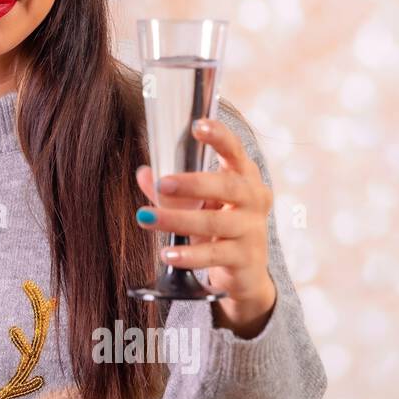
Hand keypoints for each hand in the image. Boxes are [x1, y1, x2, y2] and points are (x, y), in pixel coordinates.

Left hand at [135, 117, 277, 337]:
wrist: (246, 273)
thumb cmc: (219, 228)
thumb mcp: (197, 205)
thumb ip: (170, 191)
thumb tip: (144, 173)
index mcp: (244, 177)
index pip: (235, 151)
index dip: (219, 137)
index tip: (198, 125)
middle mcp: (254, 200)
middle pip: (228, 187)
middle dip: (193, 184)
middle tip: (162, 184)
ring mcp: (252, 230)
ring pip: (214, 222)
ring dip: (177, 220)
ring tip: (146, 218)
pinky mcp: (245, 259)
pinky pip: (214, 254)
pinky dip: (189, 255)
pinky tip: (168, 253)